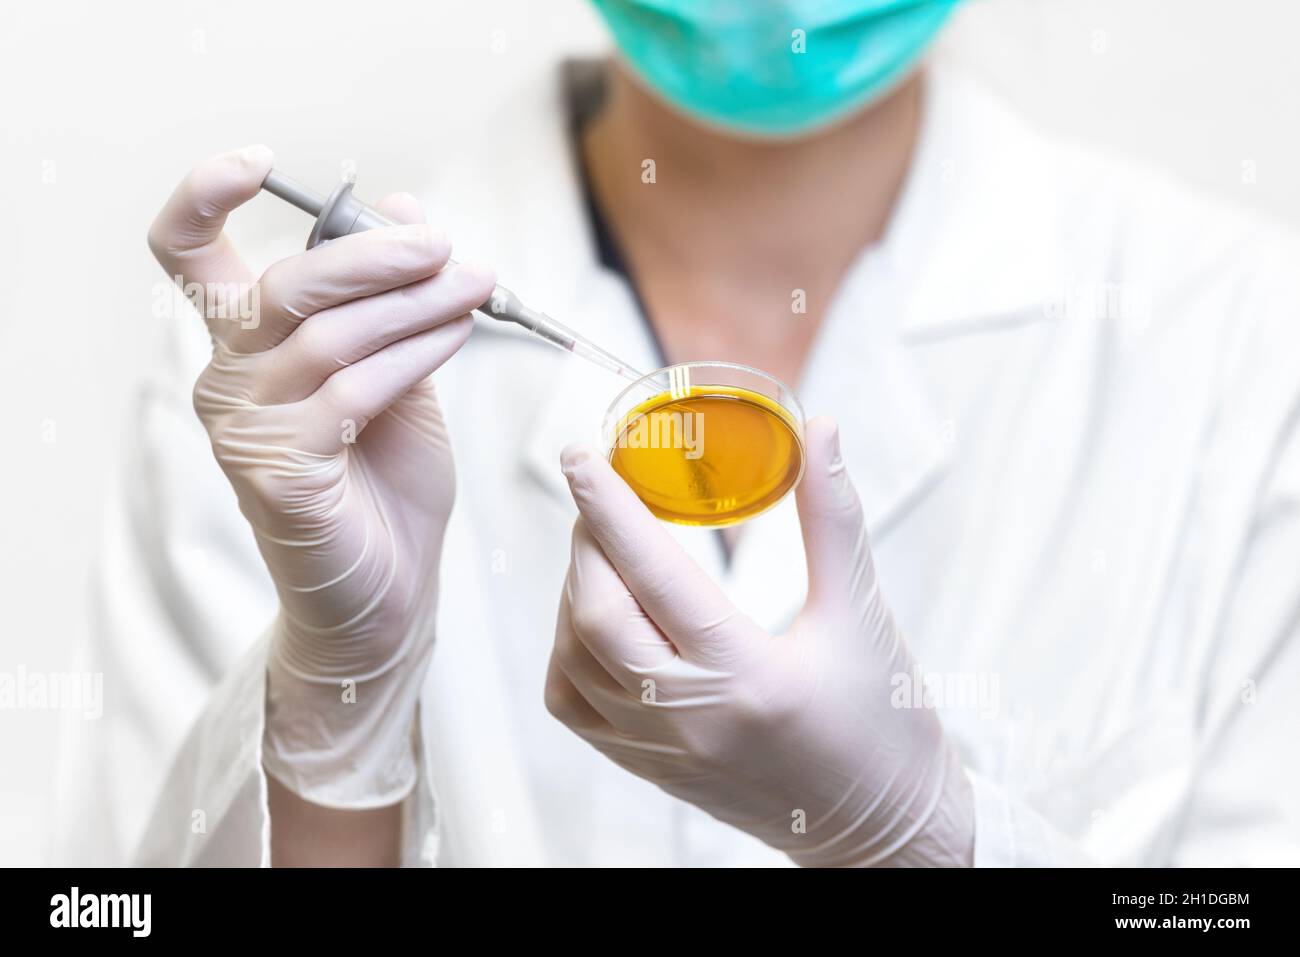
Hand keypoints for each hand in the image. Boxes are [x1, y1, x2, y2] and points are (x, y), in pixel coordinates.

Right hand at [148, 145, 494, 805]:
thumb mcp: (396, 371)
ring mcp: (248, 428)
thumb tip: (405, 208)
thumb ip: (392, 299)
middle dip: (373, 255)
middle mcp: (228, 380)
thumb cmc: (386, 483)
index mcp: (245, 347)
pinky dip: (413, 355)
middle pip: (283, 284)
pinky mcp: (280, 471)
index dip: (205, 197)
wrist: (388, 590)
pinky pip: (353, 390)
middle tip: (444, 245)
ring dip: (414, 301)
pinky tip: (456, 335)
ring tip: (475, 284)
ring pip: (328, 334)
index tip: (257, 159)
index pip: (189, 257)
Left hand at [545, 417, 974, 865]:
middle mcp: (691, 720)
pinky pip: (577, 706)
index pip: (656, 577)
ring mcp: (662, 750)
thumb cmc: (883, 725)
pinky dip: (570, 649)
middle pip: (598, 616)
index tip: (582, 456)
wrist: (881, 831)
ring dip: (575, 591)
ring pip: (576, 660)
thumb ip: (834, 518)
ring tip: (600, 547)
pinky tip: (594, 617)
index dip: (612, 507)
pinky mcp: (650, 768)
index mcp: (747, 678)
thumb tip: (821, 430)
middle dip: (587, 542)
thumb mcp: (863, 613)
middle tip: (599, 494)